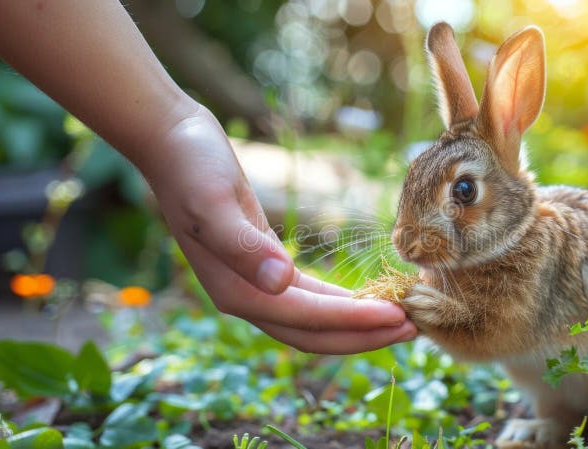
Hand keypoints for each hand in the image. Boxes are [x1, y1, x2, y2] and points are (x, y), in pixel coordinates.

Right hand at [143, 105, 416, 353]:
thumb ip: (242, 245)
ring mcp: (253, 286)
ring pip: (314, 322)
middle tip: (415, 328)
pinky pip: (308, 299)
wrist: (172, 143)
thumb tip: (279, 282)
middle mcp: (245, 297)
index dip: (354, 322)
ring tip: (401, 319)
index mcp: (235, 290)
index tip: (399, 317)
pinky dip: (339, 304)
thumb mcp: (212, 200)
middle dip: (364, 336)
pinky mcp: (263, 268)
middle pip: (314, 335)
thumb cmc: (192, 166)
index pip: (307, 319)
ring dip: (357, 325)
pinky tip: (367, 300)